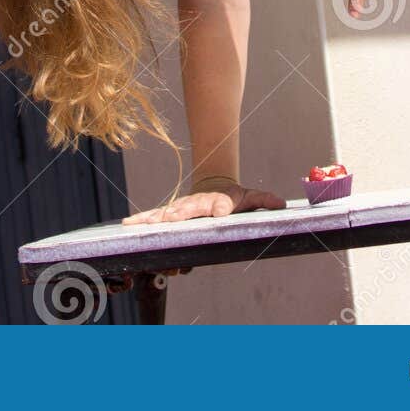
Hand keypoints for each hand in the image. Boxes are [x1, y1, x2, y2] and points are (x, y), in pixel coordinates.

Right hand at [122, 179, 285, 224]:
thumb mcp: (249, 197)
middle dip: (180, 215)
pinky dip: (142, 221)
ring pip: (166, 214)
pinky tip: (127, 225)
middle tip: (171, 220)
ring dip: (155, 220)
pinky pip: (154, 219)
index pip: (221, 203)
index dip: (221, 207)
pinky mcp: (170, 215)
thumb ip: (263, 200)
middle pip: (187, 209)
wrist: (212, 185)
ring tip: (141, 224)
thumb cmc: (232, 197)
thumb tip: (282, 204)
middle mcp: (197, 205)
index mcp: (218, 201)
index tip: (221, 212)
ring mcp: (182, 209)